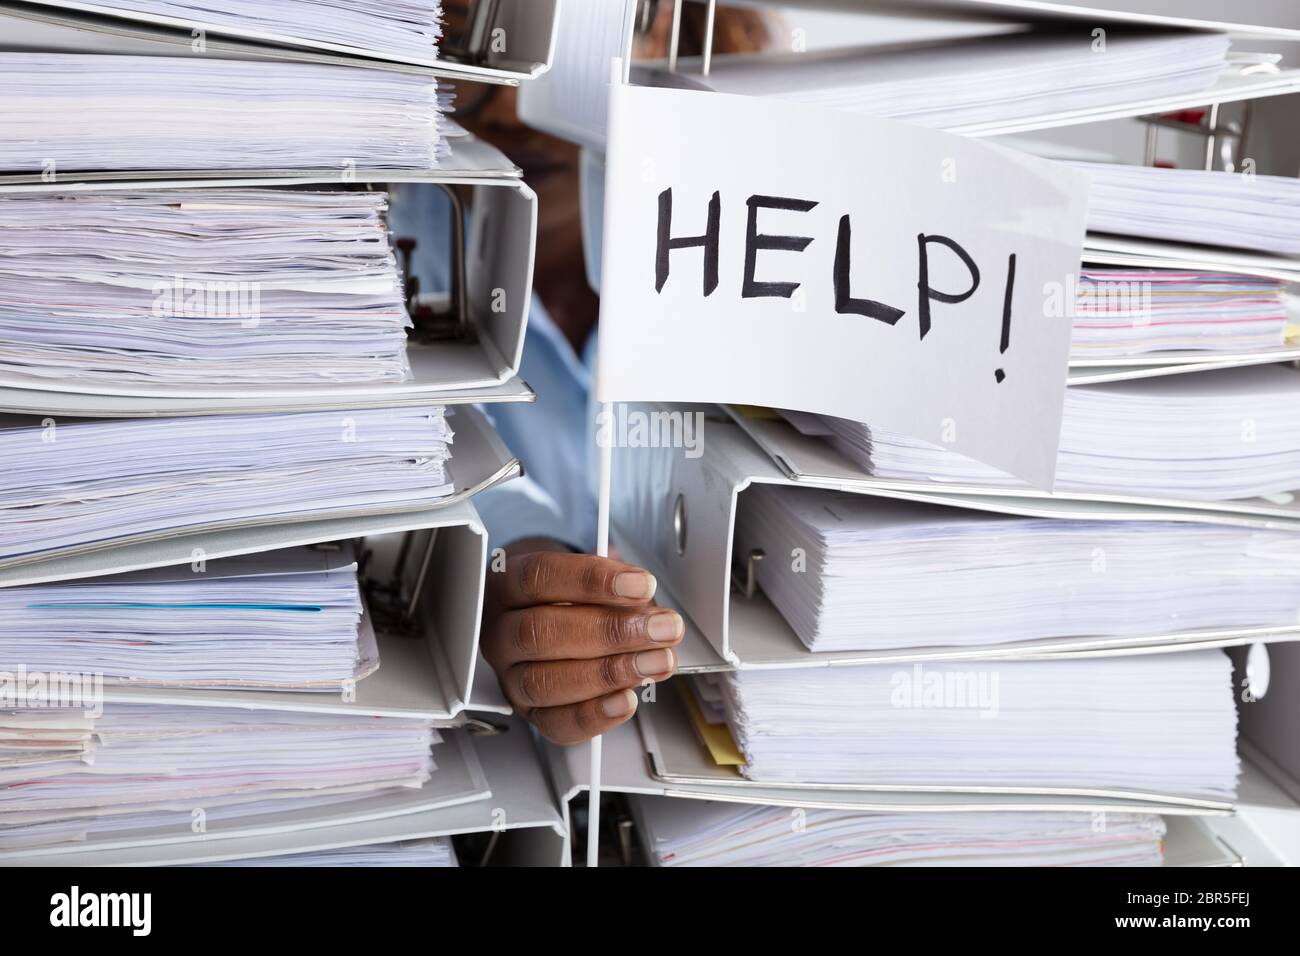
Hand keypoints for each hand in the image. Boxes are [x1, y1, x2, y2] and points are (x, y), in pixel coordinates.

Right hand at [481, 539, 682, 744]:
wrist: (550, 623)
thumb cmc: (570, 600)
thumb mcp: (588, 578)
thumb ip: (613, 590)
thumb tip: (649, 611)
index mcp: (506, 586)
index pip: (538, 577)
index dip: (592, 581)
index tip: (641, 585)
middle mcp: (500, 632)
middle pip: (540, 632)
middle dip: (610, 632)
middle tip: (659, 628)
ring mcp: (509, 677)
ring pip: (544, 681)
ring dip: (609, 673)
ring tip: (655, 662)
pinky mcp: (529, 713)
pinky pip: (554, 723)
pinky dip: (595, 714)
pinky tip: (626, 699)